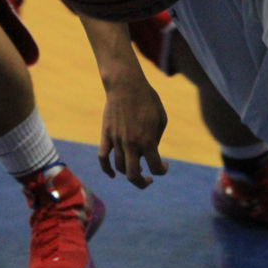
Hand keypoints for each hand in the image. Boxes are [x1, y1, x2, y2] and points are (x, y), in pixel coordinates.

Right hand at [98, 70, 168, 188]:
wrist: (125, 85)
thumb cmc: (147, 99)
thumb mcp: (161, 118)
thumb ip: (156, 139)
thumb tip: (150, 153)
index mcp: (147, 140)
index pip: (155, 167)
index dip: (162, 170)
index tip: (164, 165)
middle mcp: (131, 143)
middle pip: (133, 175)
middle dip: (142, 183)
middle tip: (148, 180)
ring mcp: (116, 140)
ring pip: (120, 167)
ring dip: (128, 173)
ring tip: (136, 168)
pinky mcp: (106, 135)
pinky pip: (103, 158)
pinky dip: (107, 169)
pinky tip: (113, 174)